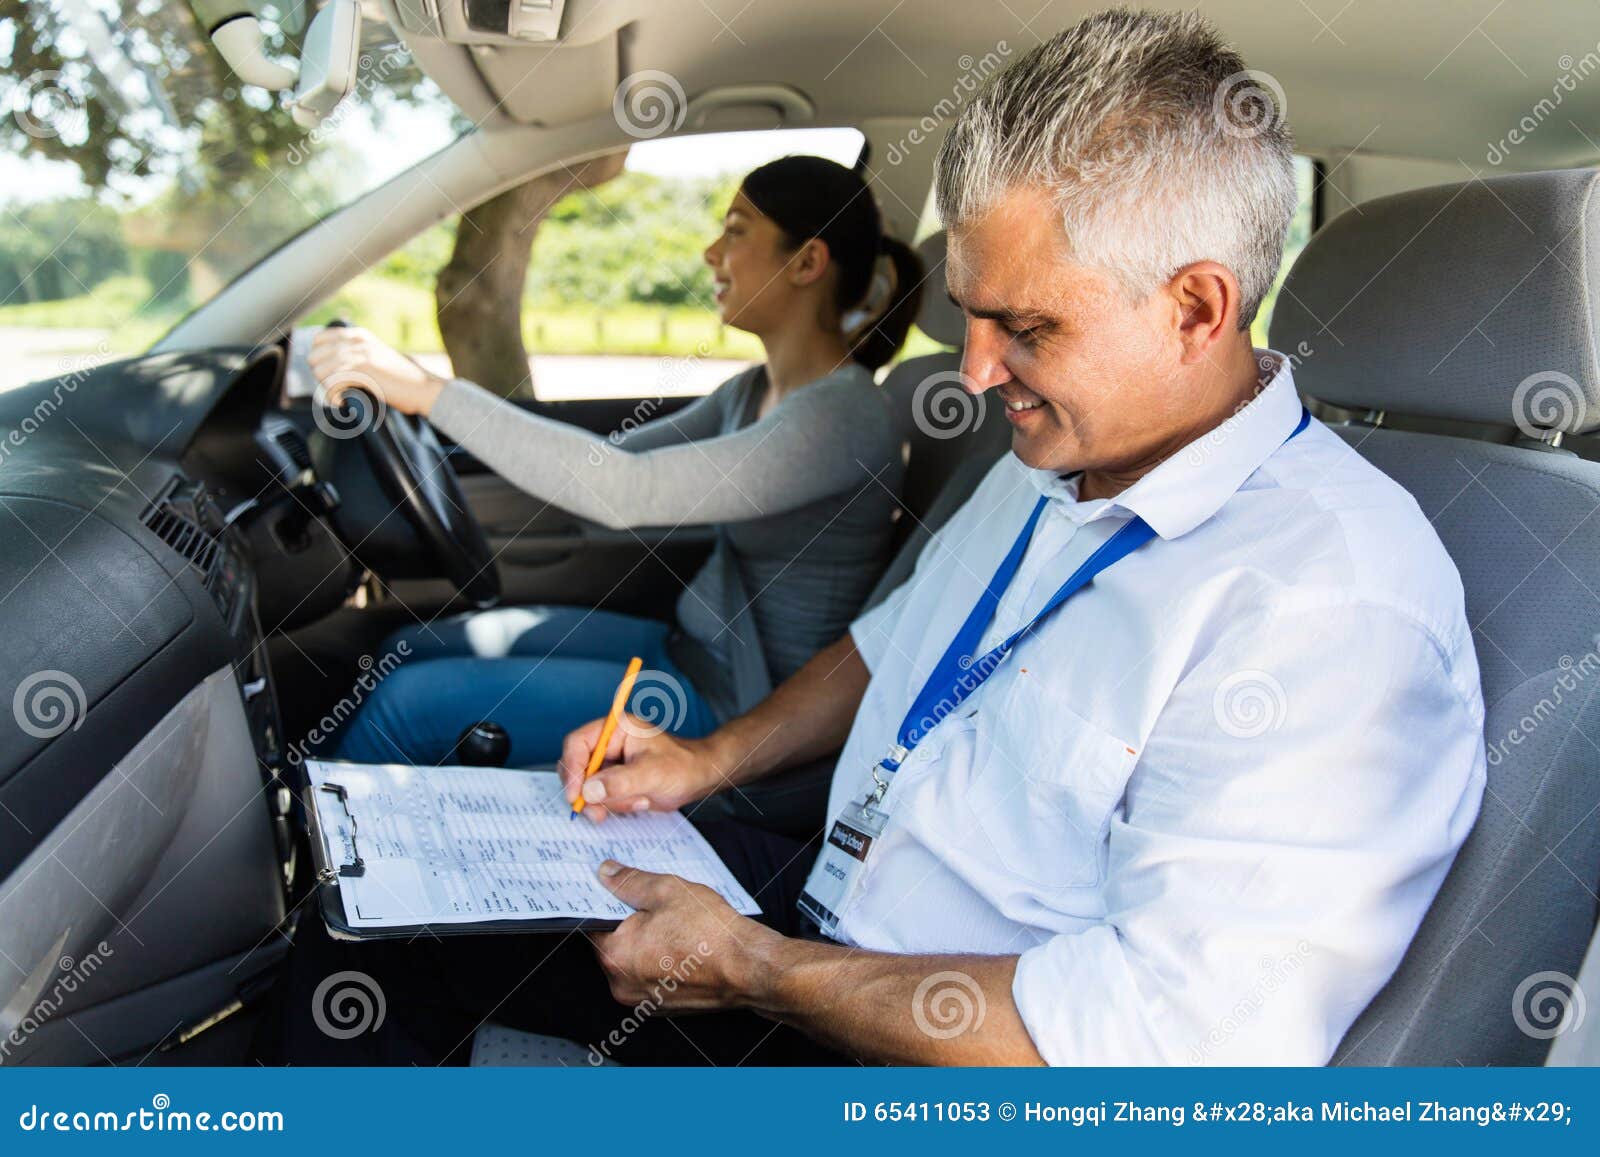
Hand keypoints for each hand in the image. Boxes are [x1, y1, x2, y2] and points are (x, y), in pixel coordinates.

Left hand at [307, 325, 445, 415]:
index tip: (332, 376)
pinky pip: (332, 384)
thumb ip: (354, 354)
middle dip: (322, 377)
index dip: (320, 361)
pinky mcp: (361, 370)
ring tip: (342, 397)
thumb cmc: (401, 380)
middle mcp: (355, 340)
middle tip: (337, 389)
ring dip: (327, 389)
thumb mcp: (376, 357)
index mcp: (358, 334)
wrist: (423, 389)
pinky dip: (334, 397)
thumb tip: (325, 363)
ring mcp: (358, 353)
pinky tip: (345, 401)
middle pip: (315, 358)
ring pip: (320, 372)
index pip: (318, 341)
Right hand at [558, 717, 727, 822]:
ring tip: (639, 801)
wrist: (698, 779)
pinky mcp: (614, 780)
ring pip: (588, 787)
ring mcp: (610, 763)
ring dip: (609, 802)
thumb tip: (588, 791)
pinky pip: (600, 797)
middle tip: (597, 813)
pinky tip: (640, 803)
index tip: (575, 795)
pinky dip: (615, 806)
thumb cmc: (682, 767)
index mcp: (615, 728)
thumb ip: (620, 781)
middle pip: (577, 767)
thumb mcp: (652, 773)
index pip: (578, 743)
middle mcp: (608, 743)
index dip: (572, 768)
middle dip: (588, 793)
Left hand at [589, 862, 778, 1010]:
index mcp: (615, 956)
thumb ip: (630, 882)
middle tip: (654, 903)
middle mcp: (622, 985)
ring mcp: (643, 1000)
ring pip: (634, 961)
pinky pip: (651, 976)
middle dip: (629, 922)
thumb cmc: (711, 933)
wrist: (748, 968)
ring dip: (646, 941)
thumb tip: (607, 874)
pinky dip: (660, 960)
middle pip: (613, 943)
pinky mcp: (663, 1006)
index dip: (606, 901)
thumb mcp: (666, 890)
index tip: (615, 889)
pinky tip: (682, 942)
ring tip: (674, 923)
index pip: (592, 923)